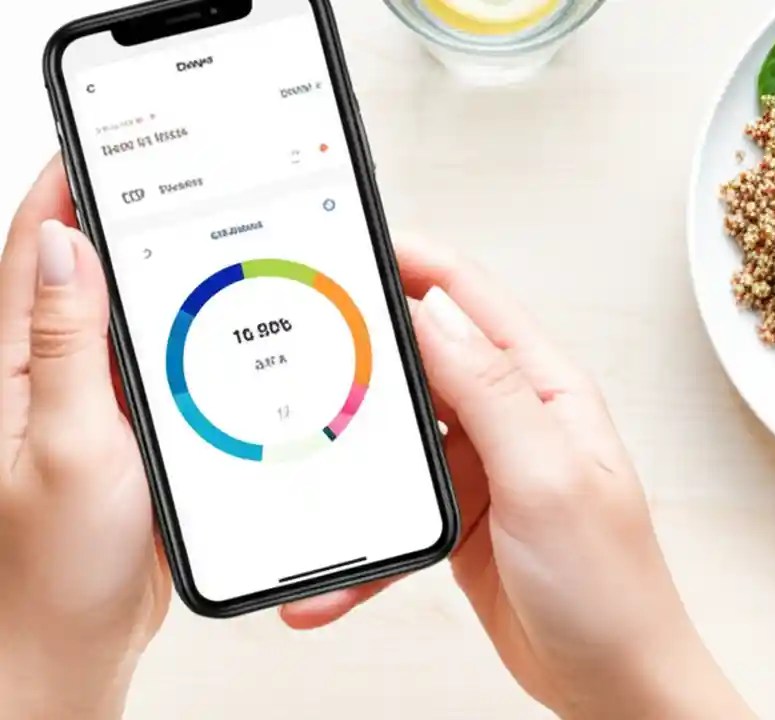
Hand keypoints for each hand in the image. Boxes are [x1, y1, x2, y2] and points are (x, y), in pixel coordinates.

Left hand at [0, 159, 170, 718]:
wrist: (71, 644)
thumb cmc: (48, 568)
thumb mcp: (68, 447)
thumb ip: (65, 345)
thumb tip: (71, 246)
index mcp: (12, 361)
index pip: (38, 241)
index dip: (71, 180)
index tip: (112, 134)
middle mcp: (43, 368)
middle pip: (83, 263)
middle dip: (124, 210)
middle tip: (177, 166)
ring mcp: (85, 396)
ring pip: (125, 308)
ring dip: (160, 269)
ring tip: (202, 224)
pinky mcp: (124, 426)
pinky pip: (153, 358)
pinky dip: (184, 330)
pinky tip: (212, 318)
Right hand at [280, 240, 754, 718]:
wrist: (613, 683)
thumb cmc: (609, 586)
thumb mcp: (548, 479)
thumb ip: (491, 393)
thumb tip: (437, 310)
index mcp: (545, 390)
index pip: (470, 299)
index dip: (409, 263)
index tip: (343, 247)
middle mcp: (512, 418)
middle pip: (420, 360)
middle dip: (356, 357)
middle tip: (291, 357)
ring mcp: (483, 467)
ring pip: (396, 437)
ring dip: (346, 462)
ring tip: (297, 477)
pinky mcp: (459, 517)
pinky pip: (394, 509)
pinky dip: (361, 542)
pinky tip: (331, 578)